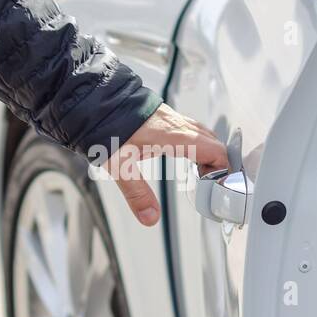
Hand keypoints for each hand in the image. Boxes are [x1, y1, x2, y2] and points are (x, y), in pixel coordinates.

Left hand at [106, 104, 228, 226]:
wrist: (95, 98)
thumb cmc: (106, 125)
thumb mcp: (120, 165)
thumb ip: (137, 193)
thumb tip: (150, 217)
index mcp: (174, 135)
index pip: (214, 150)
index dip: (222, 169)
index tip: (216, 186)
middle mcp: (177, 124)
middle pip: (212, 141)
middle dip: (217, 162)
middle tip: (209, 182)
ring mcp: (171, 117)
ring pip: (203, 132)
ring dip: (208, 151)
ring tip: (200, 171)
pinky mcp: (163, 115)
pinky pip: (191, 128)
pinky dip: (197, 142)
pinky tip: (185, 152)